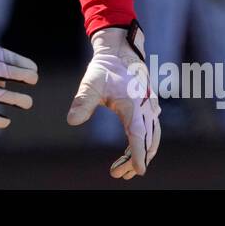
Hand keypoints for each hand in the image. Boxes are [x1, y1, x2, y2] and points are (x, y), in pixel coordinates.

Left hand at [67, 20, 160, 178]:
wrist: (119, 50)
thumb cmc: (105, 67)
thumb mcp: (90, 83)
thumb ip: (82, 102)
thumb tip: (71, 121)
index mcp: (133, 104)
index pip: (138, 135)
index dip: (138, 155)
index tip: (137, 171)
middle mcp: (146, 107)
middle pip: (148, 141)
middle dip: (137, 160)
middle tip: (119, 174)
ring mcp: (150, 107)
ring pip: (153, 137)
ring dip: (143, 153)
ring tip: (127, 168)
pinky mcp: (149, 107)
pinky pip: (152, 129)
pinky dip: (145, 143)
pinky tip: (135, 151)